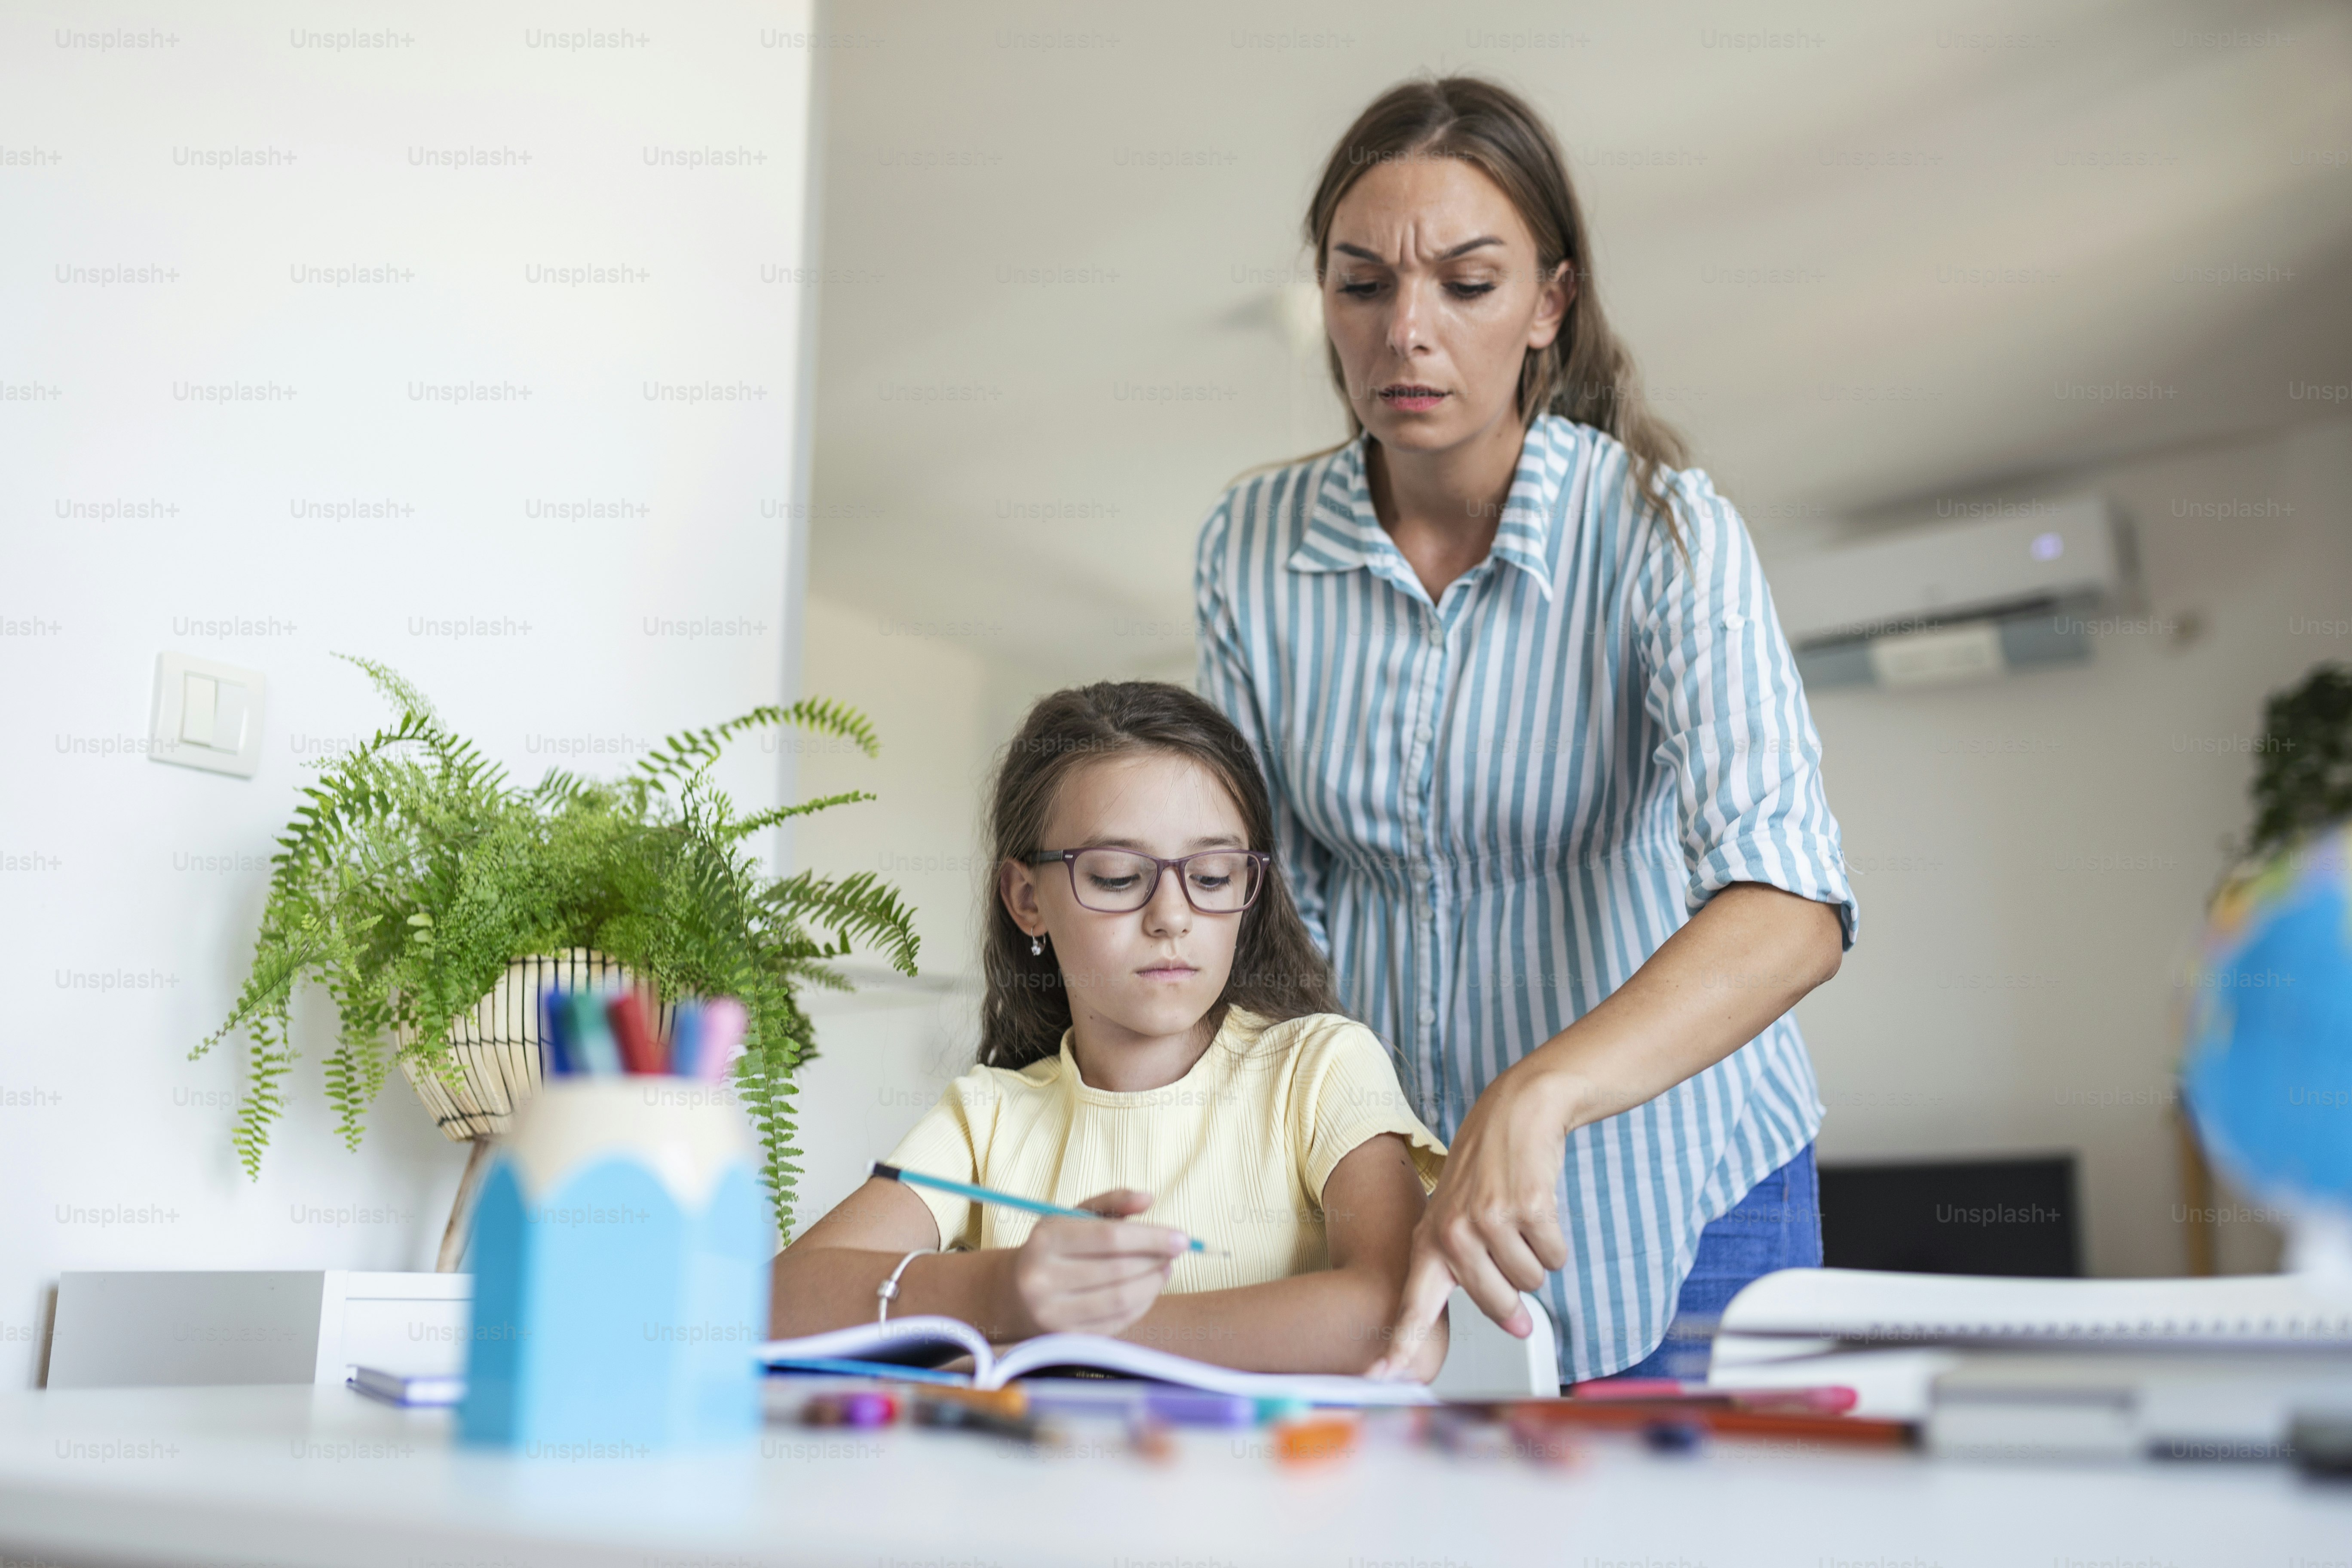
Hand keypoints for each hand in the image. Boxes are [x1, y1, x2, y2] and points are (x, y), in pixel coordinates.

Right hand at [996, 1189, 1187, 1338]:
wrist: (1012, 1294)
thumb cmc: (1053, 1249)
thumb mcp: (1073, 1217)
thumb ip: (1112, 1202)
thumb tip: (1148, 1198)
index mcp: (1046, 1239)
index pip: (1110, 1238)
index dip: (1152, 1238)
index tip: (1182, 1238)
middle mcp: (1044, 1278)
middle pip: (1119, 1270)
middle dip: (1156, 1261)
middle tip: (1175, 1253)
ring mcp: (1052, 1313)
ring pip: (1121, 1300)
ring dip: (1153, 1285)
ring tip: (1164, 1270)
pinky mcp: (1065, 1339)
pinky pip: (1116, 1323)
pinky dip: (1140, 1305)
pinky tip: (1147, 1290)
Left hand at [1366, 1061, 1574, 1378]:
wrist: (1515, 1112)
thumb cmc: (1485, 1171)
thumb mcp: (1457, 1217)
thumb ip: (1476, 1275)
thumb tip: (1520, 1328)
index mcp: (1429, 1241)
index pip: (1413, 1305)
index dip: (1399, 1346)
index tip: (1380, 1378)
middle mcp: (1453, 1233)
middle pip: (1497, 1302)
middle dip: (1516, 1292)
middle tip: (1511, 1248)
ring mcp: (1489, 1220)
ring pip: (1531, 1280)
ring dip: (1535, 1255)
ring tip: (1519, 1216)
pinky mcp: (1527, 1209)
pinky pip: (1555, 1256)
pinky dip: (1555, 1239)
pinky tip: (1538, 1205)